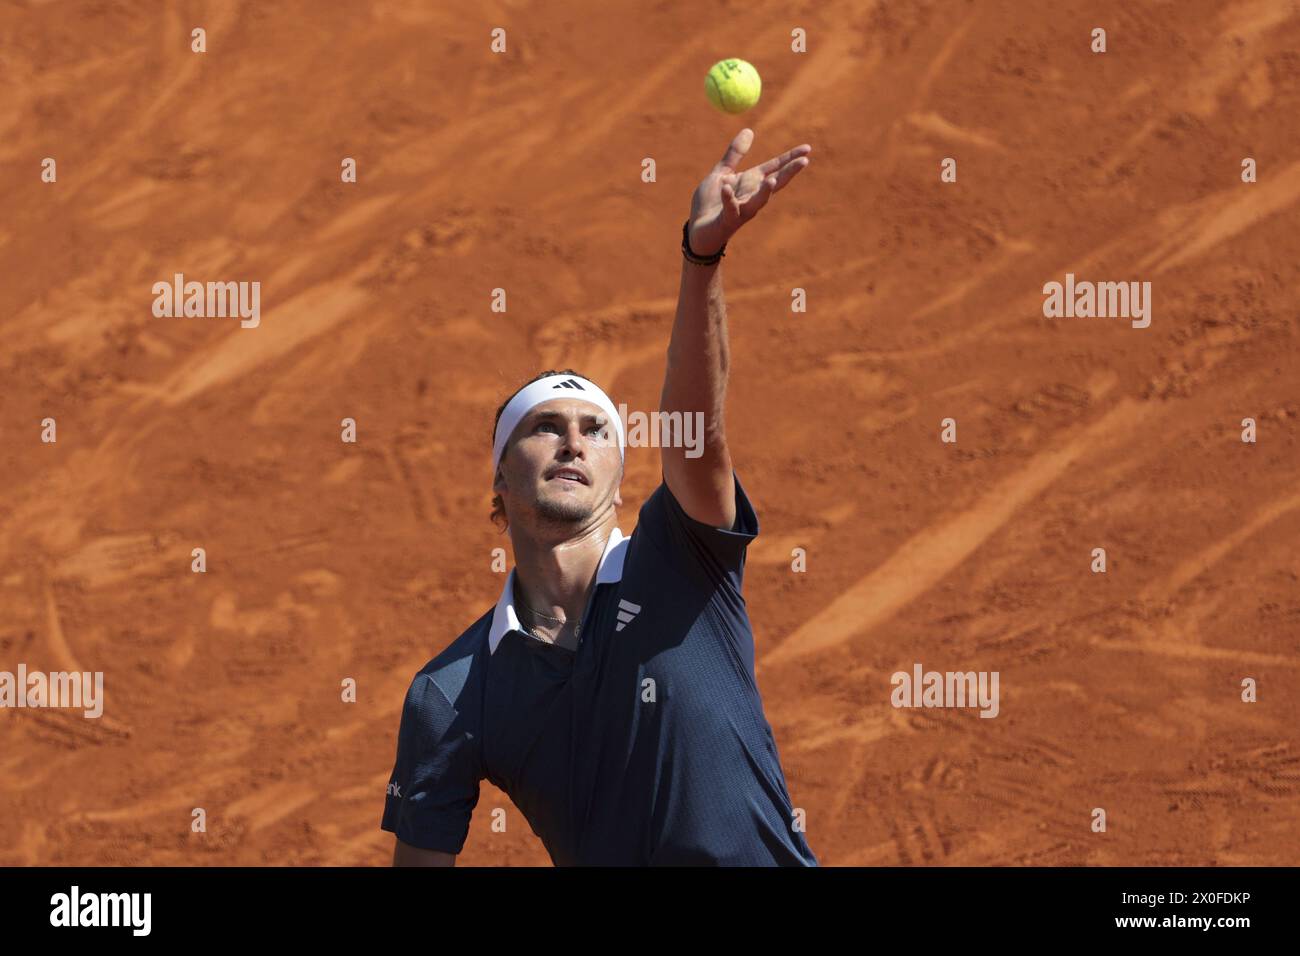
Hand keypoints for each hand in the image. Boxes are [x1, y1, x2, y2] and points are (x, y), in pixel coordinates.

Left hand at [686, 128, 811, 256]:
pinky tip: (726, 187)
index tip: (807, 148)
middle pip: (775, 182)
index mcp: (751, 182)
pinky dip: (728, 198)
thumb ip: (735, 154)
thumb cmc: (711, 203)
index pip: (775, 168)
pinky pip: (730, 208)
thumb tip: (749, 130)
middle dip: (789, 172)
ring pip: (758, 201)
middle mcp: (752, 196)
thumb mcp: (722, 173)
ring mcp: (742, 209)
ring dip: (765, 191)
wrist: (698, 229)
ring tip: (772, 179)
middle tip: (804, 161)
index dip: (790, 158)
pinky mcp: (728, 220)